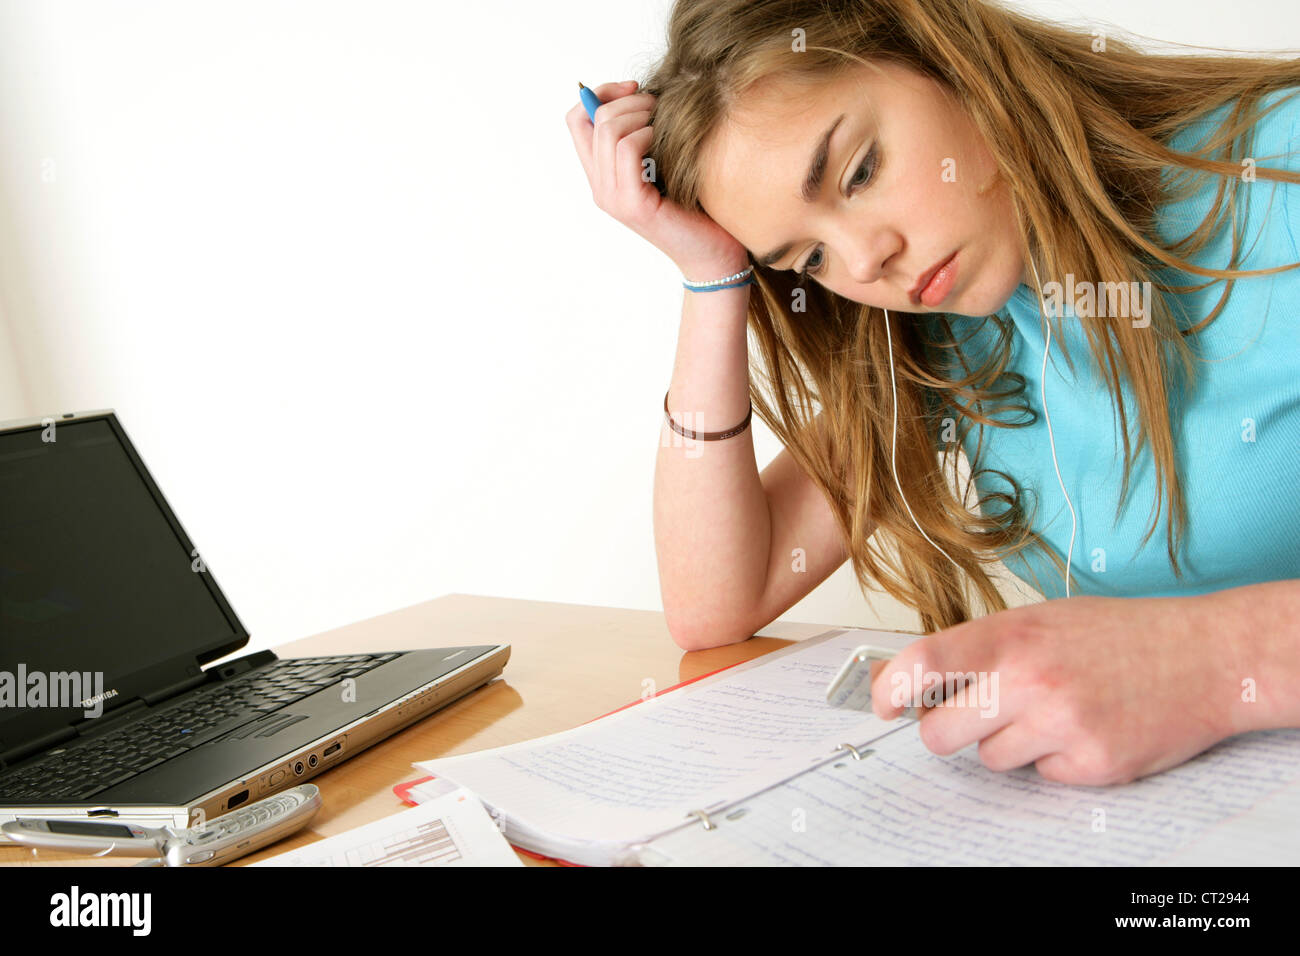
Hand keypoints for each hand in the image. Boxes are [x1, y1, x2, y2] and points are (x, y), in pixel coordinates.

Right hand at [565, 80, 748, 276]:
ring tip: (662, 120)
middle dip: (626, 99)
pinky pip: (626, 150)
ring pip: (607, 130)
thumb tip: (643, 90)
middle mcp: (601, 187)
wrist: (714, 253)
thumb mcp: (667, 160)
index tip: (634, 89)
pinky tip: (665, 140)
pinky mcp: (632, 204)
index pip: (577, 120)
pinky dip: (647, 134)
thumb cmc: (697, 204)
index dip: (600, 93)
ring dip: (639, 113)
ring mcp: (613, 198)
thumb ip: (647, 134)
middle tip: (657, 104)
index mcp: (603, 176)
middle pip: (591, 118)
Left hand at [869, 594, 1242, 784]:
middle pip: (941, 734)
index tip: (884, 704)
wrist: (1206, 657)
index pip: (922, 664)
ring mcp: (1062, 726)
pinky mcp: (1093, 765)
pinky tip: (1086, 729)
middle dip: (948, 730)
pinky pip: (1040, 777)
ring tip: (1054, 711)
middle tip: (979, 714)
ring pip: (990, 760)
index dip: (890, 689)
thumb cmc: (1119, 635)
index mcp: (1010, 636)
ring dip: (1010, 744)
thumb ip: (982, 649)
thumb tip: (917, 682)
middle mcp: (1030, 680)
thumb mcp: (1041, 620)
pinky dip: (1055, 761)